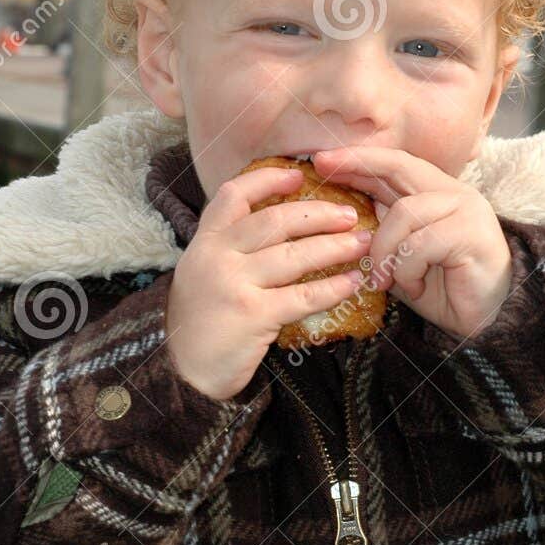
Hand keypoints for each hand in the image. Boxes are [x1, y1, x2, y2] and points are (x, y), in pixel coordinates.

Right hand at [163, 165, 373, 400]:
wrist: (181, 369)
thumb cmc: (201, 320)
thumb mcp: (202, 272)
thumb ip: (230, 247)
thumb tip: (283, 224)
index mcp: (205, 241)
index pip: (234, 195)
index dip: (267, 180)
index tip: (299, 175)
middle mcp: (217, 256)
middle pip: (275, 221)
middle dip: (319, 214)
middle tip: (351, 215)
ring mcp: (234, 284)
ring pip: (294, 256)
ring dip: (335, 247)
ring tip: (363, 244)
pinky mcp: (253, 315)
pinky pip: (303, 296)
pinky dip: (332, 288)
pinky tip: (352, 283)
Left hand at [312, 146, 512, 339]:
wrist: (486, 323)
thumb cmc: (442, 290)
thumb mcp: (401, 255)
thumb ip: (384, 227)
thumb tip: (345, 205)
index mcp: (436, 194)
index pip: (395, 165)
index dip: (359, 159)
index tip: (322, 159)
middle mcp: (453, 194)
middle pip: (400, 167)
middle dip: (358, 165)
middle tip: (324, 168)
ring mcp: (466, 210)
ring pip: (404, 213)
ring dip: (385, 250)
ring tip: (382, 279)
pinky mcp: (472, 233)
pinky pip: (420, 244)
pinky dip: (407, 270)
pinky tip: (415, 288)